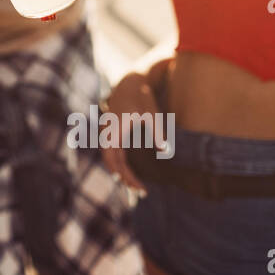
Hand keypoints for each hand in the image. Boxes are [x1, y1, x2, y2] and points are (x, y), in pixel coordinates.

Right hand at [98, 61, 167, 193]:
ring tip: (137, 185)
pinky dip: (122, 164)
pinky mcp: (113, 132)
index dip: (126, 177)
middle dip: (125, 179)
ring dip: (123, 172)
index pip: (115, 162)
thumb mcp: (151, 114)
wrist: (131, 81)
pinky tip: (132, 172)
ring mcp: (109, 133)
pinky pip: (115, 153)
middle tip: (141, 192)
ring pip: (112, 159)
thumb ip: (157, 133)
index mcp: (113, 132)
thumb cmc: (141, 97)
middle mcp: (107, 134)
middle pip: (112, 163)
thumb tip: (166, 151)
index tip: (140, 188)